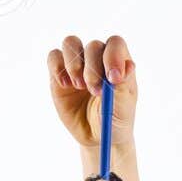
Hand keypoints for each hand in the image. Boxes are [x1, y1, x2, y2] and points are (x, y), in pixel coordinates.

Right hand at [47, 34, 137, 150]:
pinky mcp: (59, 74)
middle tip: (95, 91)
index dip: (113, 55)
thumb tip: (128, 65)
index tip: (112, 78)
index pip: (115, 44)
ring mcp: (77, 64)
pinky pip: (53, 57)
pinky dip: (57, 67)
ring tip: (79, 86)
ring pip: (70, 43)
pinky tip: (65, 85)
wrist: (95, 137)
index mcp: (118, 63)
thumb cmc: (114, 121)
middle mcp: (97, 59)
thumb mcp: (123, 109)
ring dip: (74, 63)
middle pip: (93, 46)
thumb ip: (123, 87)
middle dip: (93, 68)